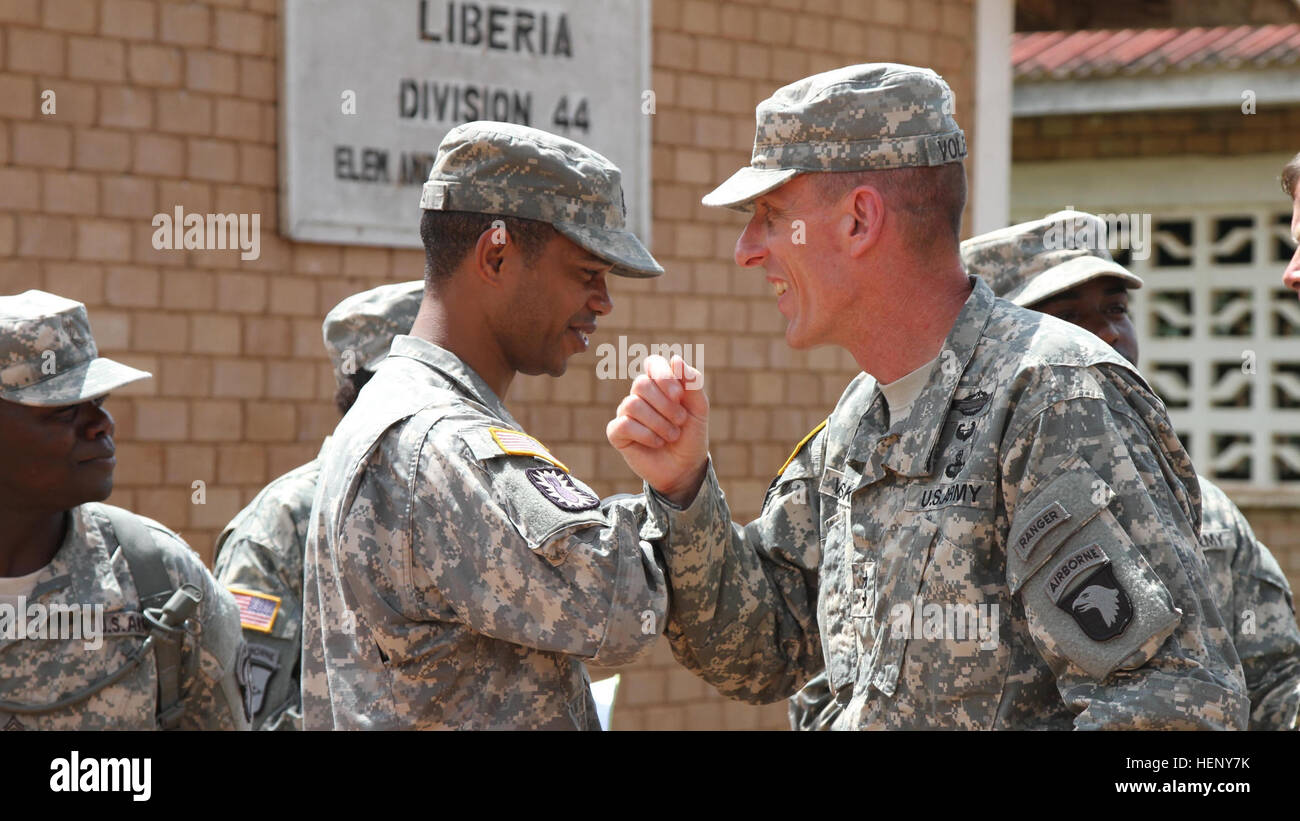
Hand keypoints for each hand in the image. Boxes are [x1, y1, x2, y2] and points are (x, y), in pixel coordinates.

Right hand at [606, 354, 708, 506]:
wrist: (685, 467)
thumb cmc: (691, 435)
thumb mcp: (699, 409)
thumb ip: (692, 383)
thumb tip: (675, 358)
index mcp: (659, 384)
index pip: (653, 364)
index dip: (663, 376)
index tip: (679, 395)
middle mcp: (639, 395)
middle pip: (640, 384)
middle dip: (665, 405)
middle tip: (680, 421)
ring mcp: (626, 413)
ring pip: (633, 405)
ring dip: (659, 423)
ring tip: (672, 435)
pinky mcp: (617, 433)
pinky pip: (624, 425)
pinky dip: (646, 435)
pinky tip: (657, 443)